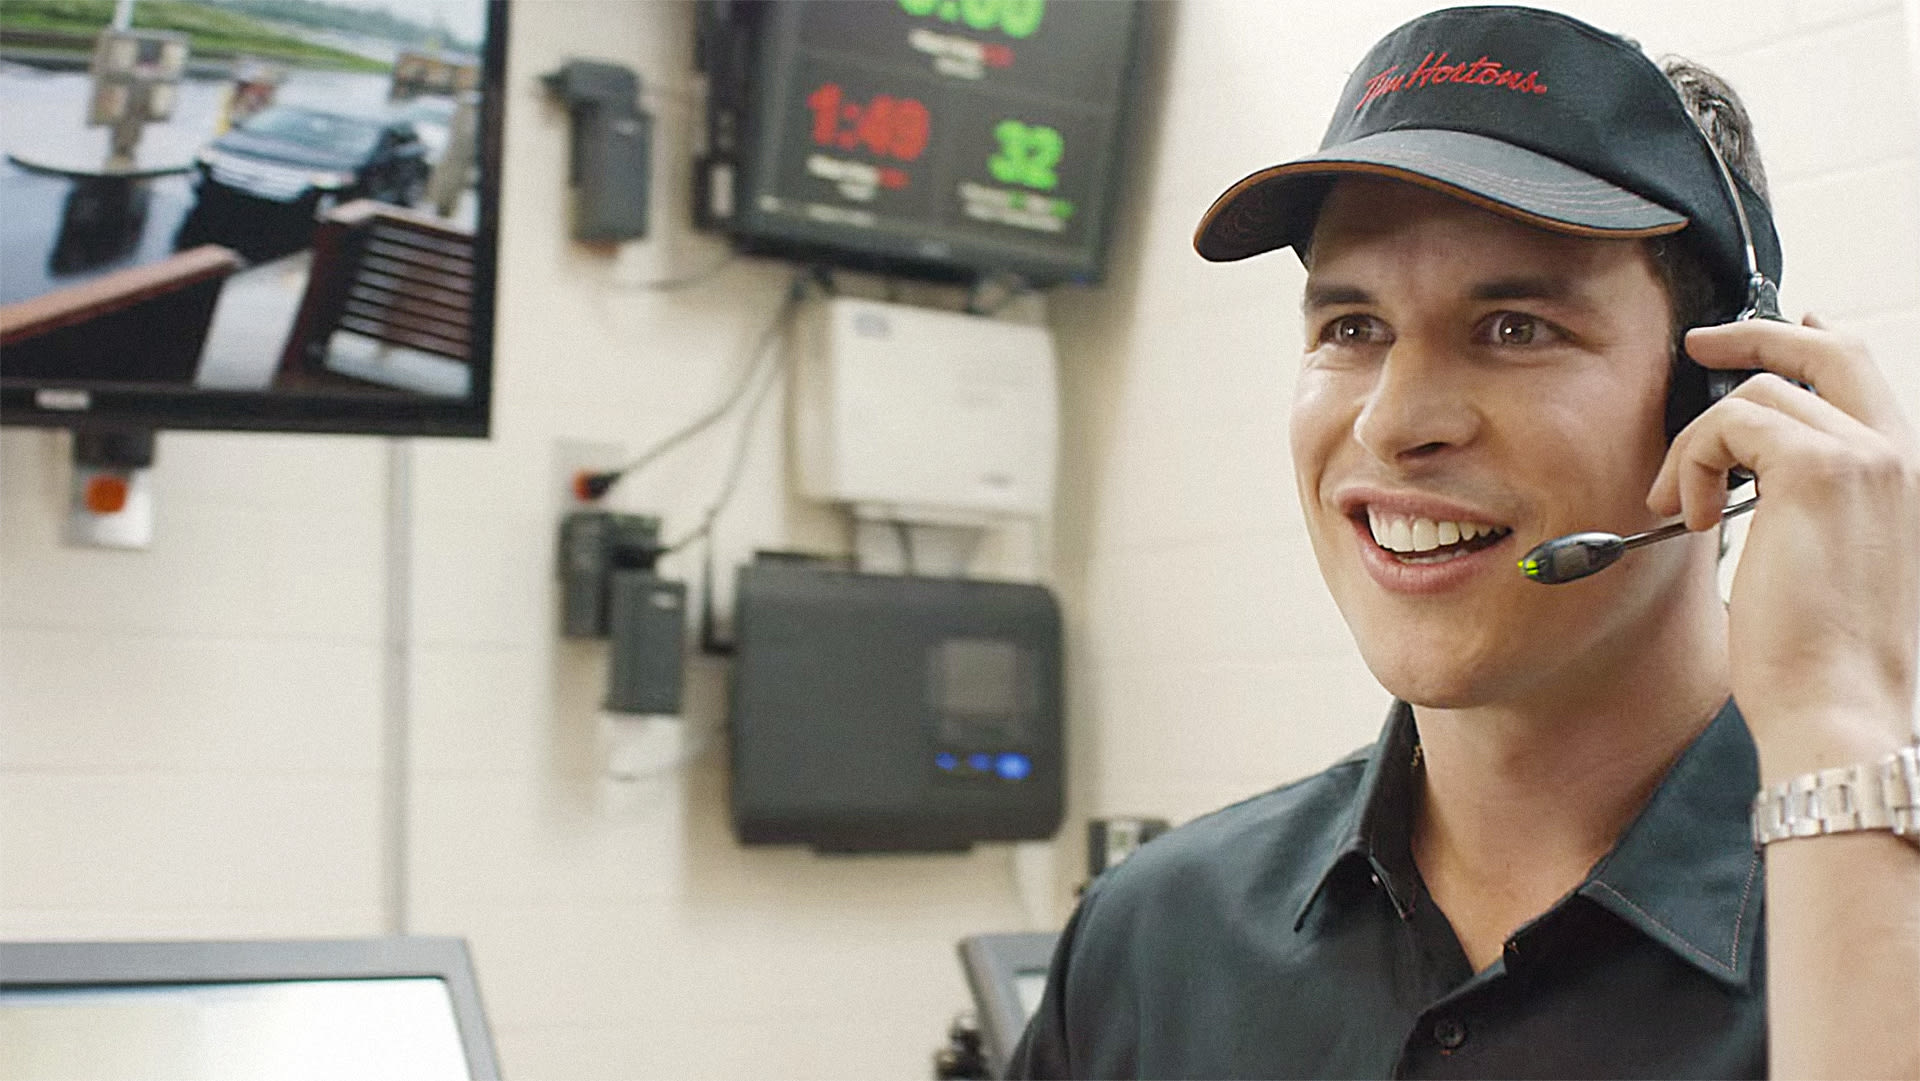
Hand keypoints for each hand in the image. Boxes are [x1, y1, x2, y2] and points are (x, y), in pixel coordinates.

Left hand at [1647, 315, 1919, 779]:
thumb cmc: (1822, 656)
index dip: (1806, 345)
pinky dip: (1693, 462)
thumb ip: (1803, 502)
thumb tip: (1747, 471)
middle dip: (1755, 335)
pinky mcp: (1819, 469)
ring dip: (1697, 445)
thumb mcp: (1821, 559)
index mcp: (1905, 475)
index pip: (1861, 376)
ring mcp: (1866, 456)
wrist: (1837, 704)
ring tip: (1682, 507)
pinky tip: (1691, 518)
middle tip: (1696, 344)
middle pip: (1829, 350)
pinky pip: (1731, 424)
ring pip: (1758, 394)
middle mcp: (1899, 454)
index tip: (1754, 342)